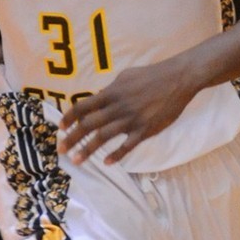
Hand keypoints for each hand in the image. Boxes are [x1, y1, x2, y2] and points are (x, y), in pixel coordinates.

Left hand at [59, 60, 195, 164]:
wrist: (178, 79)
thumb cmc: (151, 76)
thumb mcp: (126, 77)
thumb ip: (110, 90)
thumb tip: (97, 98)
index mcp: (111, 93)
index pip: (83, 106)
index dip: (70, 118)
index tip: (61, 128)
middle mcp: (118, 107)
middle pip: (89, 125)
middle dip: (72, 138)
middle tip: (61, 149)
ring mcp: (131, 120)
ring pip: (104, 137)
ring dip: (88, 150)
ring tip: (76, 160)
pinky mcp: (146, 130)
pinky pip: (128, 146)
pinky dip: (116, 155)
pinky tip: (107, 162)